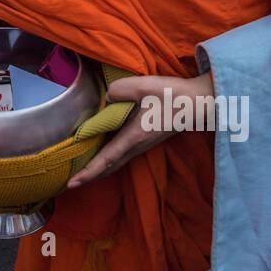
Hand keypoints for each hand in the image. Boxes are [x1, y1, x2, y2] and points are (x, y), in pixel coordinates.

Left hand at [67, 71, 213, 187]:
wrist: (199, 103)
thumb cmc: (173, 95)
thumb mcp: (143, 86)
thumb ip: (119, 90)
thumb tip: (107, 97)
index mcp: (134, 136)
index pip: (106, 158)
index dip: (88, 172)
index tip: (72, 183)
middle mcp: (138, 146)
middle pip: (109, 167)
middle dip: (90, 176)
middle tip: (70, 184)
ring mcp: (144, 145)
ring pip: (117, 162)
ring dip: (99, 169)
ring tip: (82, 172)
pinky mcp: (147, 140)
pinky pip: (123, 155)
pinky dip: (109, 160)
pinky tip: (103, 156)